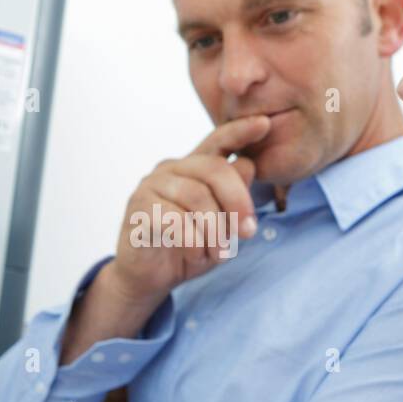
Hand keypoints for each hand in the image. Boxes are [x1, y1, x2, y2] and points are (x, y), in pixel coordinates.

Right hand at [59, 116, 270, 363]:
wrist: (148, 278)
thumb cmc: (187, 248)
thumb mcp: (220, 226)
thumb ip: (233, 199)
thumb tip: (248, 165)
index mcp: (193, 168)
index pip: (217, 142)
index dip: (240, 131)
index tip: (264, 123)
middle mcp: (171, 169)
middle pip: (214, 169)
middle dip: (238, 201)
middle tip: (247, 232)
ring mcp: (151, 186)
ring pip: (196, 197)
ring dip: (214, 229)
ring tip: (218, 252)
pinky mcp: (138, 208)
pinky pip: (174, 219)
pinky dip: (192, 241)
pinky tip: (196, 254)